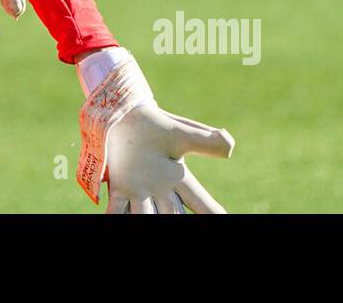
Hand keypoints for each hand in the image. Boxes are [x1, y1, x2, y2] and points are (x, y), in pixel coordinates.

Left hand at [77, 47, 234, 212]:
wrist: (126, 116)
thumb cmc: (154, 124)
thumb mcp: (183, 134)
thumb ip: (206, 143)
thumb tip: (231, 147)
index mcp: (179, 179)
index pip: (202, 203)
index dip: (212, 213)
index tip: (224, 218)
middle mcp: (160, 190)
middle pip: (173, 216)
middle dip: (177, 223)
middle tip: (178, 224)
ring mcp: (139, 191)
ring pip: (145, 216)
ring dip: (145, 220)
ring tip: (146, 226)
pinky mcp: (119, 186)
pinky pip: (116, 208)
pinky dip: (113, 217)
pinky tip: (111, 222)